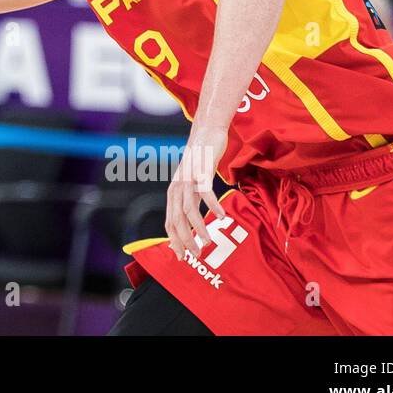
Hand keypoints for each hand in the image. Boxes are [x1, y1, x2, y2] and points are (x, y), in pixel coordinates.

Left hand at [165, 124, 228, 260]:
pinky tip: (223, 217)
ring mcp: (188, 179)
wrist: (205, 134)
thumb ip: (189, 203)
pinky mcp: (201, 171)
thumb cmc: (200, 164)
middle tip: (197, 255)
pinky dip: (213, 206)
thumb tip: (190, 226)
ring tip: (209, 241)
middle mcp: (177, 187)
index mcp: (173, 193)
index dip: (175, 241)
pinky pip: (206, 192)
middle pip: (177, 220)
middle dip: (186, 240)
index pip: (170, 223)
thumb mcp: (191, 186)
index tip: (183, 258)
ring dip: (199, 227)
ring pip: (189, 209)